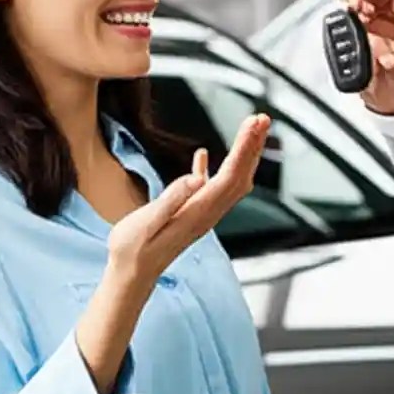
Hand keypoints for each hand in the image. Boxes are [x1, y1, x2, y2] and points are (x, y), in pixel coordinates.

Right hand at [106, 114, 269, 284]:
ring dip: (242, 154)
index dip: (244, 148)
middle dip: (252, 146)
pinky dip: (212, 168)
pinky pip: (209, 187)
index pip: (231, 175)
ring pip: (231, 180)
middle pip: (240, 175)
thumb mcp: (146, 223)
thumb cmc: (133, 250)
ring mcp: (201, 213)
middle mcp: (208, 212)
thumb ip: (170, 200)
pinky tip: (203, 155)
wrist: (131, 275)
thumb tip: (196, 178)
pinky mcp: (190, 213)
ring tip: (249, 130)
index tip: (254, 124)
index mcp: (199, 211)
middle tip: (262, 118)